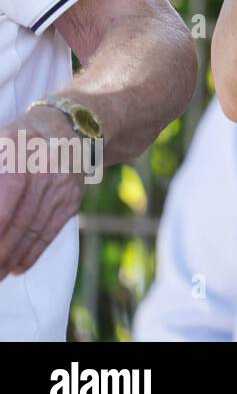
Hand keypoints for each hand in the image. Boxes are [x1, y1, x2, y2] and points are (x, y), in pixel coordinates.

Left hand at [0, 111, 87, 280]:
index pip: (8, 195)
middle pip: (21, 219)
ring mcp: (64, 185)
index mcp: (22, 151)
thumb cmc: (21, 137)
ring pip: (35, 229)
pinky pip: (52, 230)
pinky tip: (18, 267)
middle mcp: (47, 169)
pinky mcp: (73, 198)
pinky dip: (34, 252)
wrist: (72, 127)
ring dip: (12, 257)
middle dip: (0, 249)